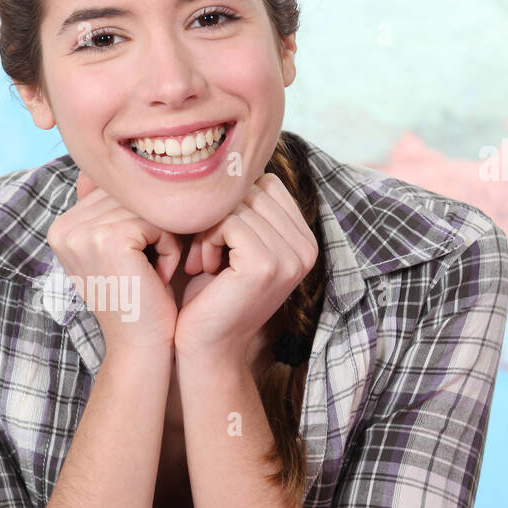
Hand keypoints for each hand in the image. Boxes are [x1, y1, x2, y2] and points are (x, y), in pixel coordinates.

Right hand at [46, 170, 182, 358]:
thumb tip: (111, 174)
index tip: (138, 266)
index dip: (142, 225)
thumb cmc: (141, 301)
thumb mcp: (122, 252)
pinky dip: (170, 249)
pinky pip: (158, 222)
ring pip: (148, 208)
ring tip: (152, 275)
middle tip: (148, 273)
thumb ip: (112, 212)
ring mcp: (82, 232)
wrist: (142, 349)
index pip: (118, 195)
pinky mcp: (108, 238)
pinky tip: (156, 277)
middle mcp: (63, 226)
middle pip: (132, 198)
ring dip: (165, 240)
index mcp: (62, 227)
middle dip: (154, 232)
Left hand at [173, 173, 319, 364]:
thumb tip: (234, 161)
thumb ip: (246, 209)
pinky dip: (206, 239)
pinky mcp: (267, 264)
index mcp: (305, 240)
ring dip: (209, 229)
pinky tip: (201, 266)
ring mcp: (291, 257)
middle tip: (202, 251)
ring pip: (240, 205)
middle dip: (220, 214)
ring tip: (201, 262)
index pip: (266, 185)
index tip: (214, 239)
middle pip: (254, 191)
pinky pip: (230, 221)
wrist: (205, 346)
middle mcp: (307, 248)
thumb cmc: (211, 294)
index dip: (232, 204)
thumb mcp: (234, 246)